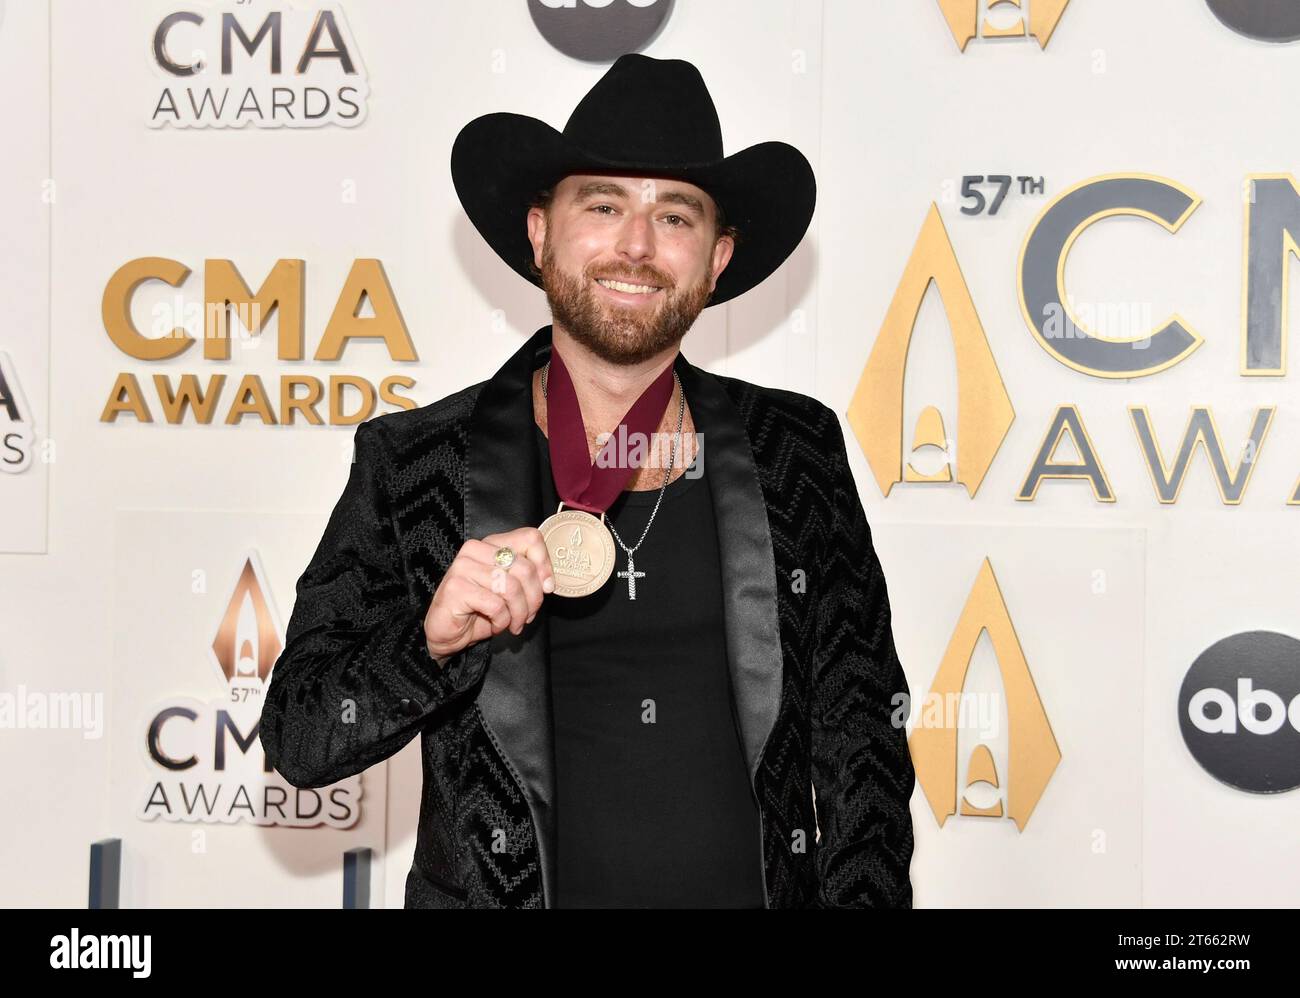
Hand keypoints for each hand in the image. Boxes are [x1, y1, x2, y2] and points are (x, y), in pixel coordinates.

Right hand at [423, 527, 554, 665]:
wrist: (447, 632)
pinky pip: (496, 605)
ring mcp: (463, 567)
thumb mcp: (509, 590)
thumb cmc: (479, 610)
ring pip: (512, 588)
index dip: (544, 564)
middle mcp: (475, 549)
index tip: (547, 587)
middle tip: (528, 616)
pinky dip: (502, 620)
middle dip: (533, 598)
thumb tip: (548, 583)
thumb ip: (526, 578)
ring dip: (519, 613)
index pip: (530, 538)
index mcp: (491, 544)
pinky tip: (496, 625)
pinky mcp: (456, 587)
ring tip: (514, 623)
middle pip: (525, 567)